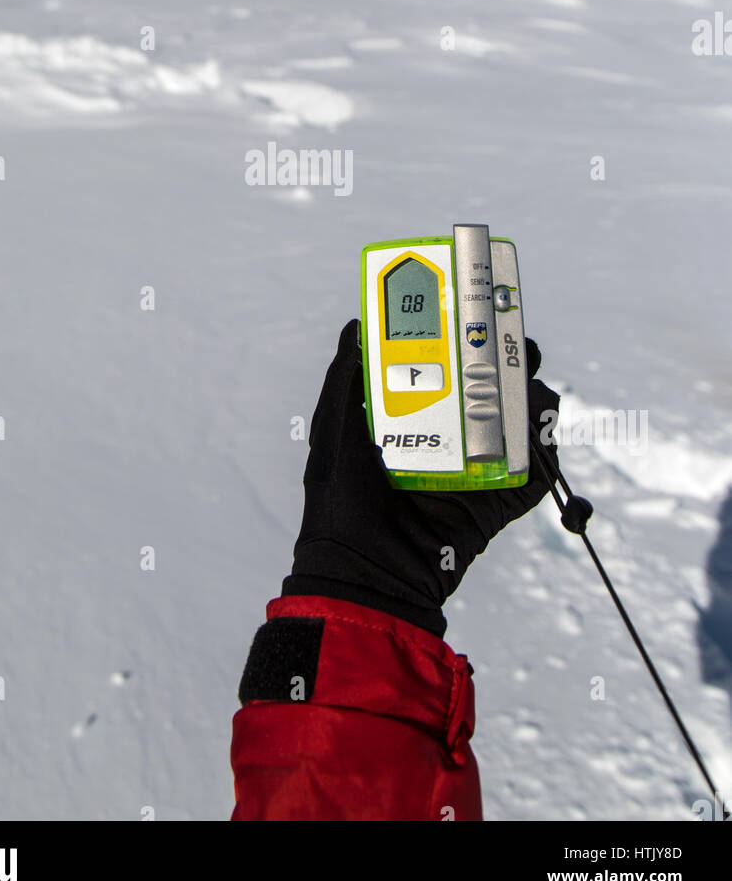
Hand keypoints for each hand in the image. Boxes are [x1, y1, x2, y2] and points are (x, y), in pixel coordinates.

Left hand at [282, 320, 560, 635]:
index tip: (475, 310)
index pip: (445, 370)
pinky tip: (539, 427)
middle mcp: (448, 439)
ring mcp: (477, 470)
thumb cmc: (340, 500)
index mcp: (410, 420)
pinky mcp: (498, 501)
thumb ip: (346, 378)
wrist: (366, 570)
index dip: (463, 341)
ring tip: (529, 380)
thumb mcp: (335, 429)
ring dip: (532, 396)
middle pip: (490, 389)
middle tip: (513, 341)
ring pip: (518, 422)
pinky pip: (534, 471)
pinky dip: (544, 448)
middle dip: (508, 361)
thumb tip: (358, 324)